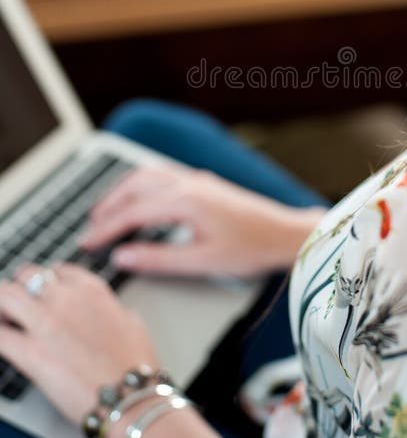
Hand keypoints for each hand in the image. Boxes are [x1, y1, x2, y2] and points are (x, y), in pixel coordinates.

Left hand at [0, 263, 158, 424]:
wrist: (129, 397)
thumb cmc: (135, 366)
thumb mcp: (132, 324)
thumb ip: (112, 311)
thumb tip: (109, 313)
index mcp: (92, 290)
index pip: (57, 270)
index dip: (46, 282)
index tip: (42, 293)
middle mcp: (66, 299)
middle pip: (26, 276)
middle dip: (19, 290)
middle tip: (16, 308)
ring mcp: (45, 322)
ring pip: (4, 296)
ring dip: (1, 308)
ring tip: (3, 322)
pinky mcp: (30, 353)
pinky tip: (0, 343)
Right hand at [80, 164, 325, 278]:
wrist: (286, 233)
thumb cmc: (251, 248)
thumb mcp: (202, 262)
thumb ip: (159, 259)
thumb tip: (123, 256)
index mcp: (186, 201)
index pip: (133, 212)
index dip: (106, 228)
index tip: (88, 243)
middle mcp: (189, 183)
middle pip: (135, 186)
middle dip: (108, 205)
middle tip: (91, 228)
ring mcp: (197, 180)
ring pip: (148, 175)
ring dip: (123, 191)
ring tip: (107, 211)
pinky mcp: (204, 183)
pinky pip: (162, 175)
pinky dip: (141, 186)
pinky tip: (139, 200)